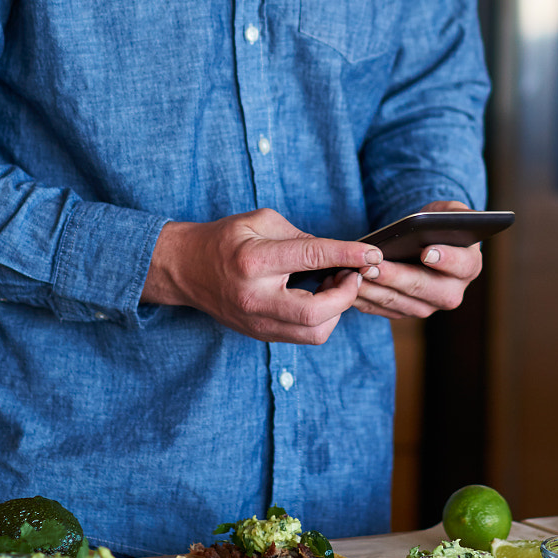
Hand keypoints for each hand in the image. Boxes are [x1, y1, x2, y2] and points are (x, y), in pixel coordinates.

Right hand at [142, 208, 381, 344]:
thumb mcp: (261, 221)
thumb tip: (336, 254)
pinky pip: (303, 336)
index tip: (372, 254)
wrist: (186, 268)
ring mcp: (257, 321)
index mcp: (255, 261)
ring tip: (335, 285)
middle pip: (316, 313)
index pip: (311, 258)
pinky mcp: (261, 334)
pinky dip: (321, 319)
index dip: (347, 255)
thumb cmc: (224, 239)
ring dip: (336, 310)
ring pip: (314, 332)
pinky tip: (321, 298)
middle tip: (353, 275)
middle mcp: (256, 297)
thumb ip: (300, 236)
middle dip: (346, 295)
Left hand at [353, 200, 483, 319]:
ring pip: (398, 302)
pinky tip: (347, 284)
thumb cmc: (438, 227)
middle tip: (372, 265)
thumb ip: (453, 212)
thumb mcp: (449, 213)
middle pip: (423, 288)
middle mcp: (451, 293)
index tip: (426, 251)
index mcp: (468, 266)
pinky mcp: (404, 312)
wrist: (425, 246)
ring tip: (353, 272)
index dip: (445, 259)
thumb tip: (445, 218)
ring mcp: (427, 306)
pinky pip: (381, 309)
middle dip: (395, 276)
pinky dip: (363, 298)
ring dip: (373, 289)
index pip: (461, 265)